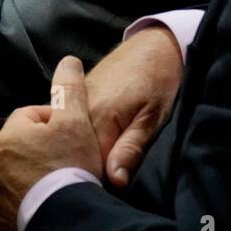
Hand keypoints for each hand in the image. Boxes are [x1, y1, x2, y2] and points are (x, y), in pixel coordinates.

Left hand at [0, 56, 103, 230]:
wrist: (66, 219)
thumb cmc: (69, 166)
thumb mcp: (75, 120)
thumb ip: (69, 88)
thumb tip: (67, 61)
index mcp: (8, 135)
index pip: (33, 117)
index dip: (57, 124)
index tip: (73, 137)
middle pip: (25, 146)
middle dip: (45, 150)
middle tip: (69, 161)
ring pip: (19, 173)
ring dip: (36, 175)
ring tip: (61, 183)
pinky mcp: (0, 217)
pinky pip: (15, 201)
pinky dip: (30, 199)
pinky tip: (50, 202)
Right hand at [85, 25, 183, 187]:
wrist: (154, 45)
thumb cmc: (160, 81)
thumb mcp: (154, 118)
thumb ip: (131, 149)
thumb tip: (115, 181)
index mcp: (99, 119)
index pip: (87, 166)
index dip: (99, 180)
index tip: (111, 186)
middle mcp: (80, 111)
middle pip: (75, 153)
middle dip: (87, 167)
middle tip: (111, 173)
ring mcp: (76, 102)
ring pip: (70, 139)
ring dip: (81, 152)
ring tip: (102, 155)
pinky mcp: (77, 96)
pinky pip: (70, 124)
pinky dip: (77, 136)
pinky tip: (87, 142)